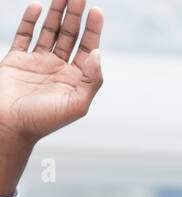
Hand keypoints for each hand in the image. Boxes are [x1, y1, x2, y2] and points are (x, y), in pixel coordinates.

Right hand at [0, 1, 103, 146]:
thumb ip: (91, 80)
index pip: (87, 48)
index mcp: (76, 79)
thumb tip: (97, 53)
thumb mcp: (76, 104)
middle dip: (75, 15)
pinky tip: (37, 7)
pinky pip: (24, 35)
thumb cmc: (44, 120)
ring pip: (48, 31)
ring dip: (55, 13)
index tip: (97, 10)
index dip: (93, 29)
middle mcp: (59, 68)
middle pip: (69, 35)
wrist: (9, 126)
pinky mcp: (16, 59)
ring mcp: (37, 62)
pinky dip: (30, 21)